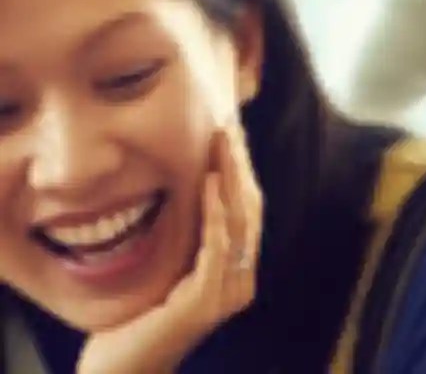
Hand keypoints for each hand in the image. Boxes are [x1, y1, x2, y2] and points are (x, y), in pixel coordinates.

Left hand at [77, 124, 263, 373]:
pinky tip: (208, 183)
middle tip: (230, 127)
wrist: (124, 373)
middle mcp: (242, 283)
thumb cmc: (138, 324)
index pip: (249, 213)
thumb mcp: (171, 274)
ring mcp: (227, 295)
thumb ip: (191, 244)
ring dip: (231, 178)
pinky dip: (215, 211)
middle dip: (241, 166)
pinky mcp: (204, 302)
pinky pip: (217, 247)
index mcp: (238, 275)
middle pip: (250, 212)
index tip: (233, 134)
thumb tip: (195, 191)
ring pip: (239, 224)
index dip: (244, 172)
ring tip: (221, 143)